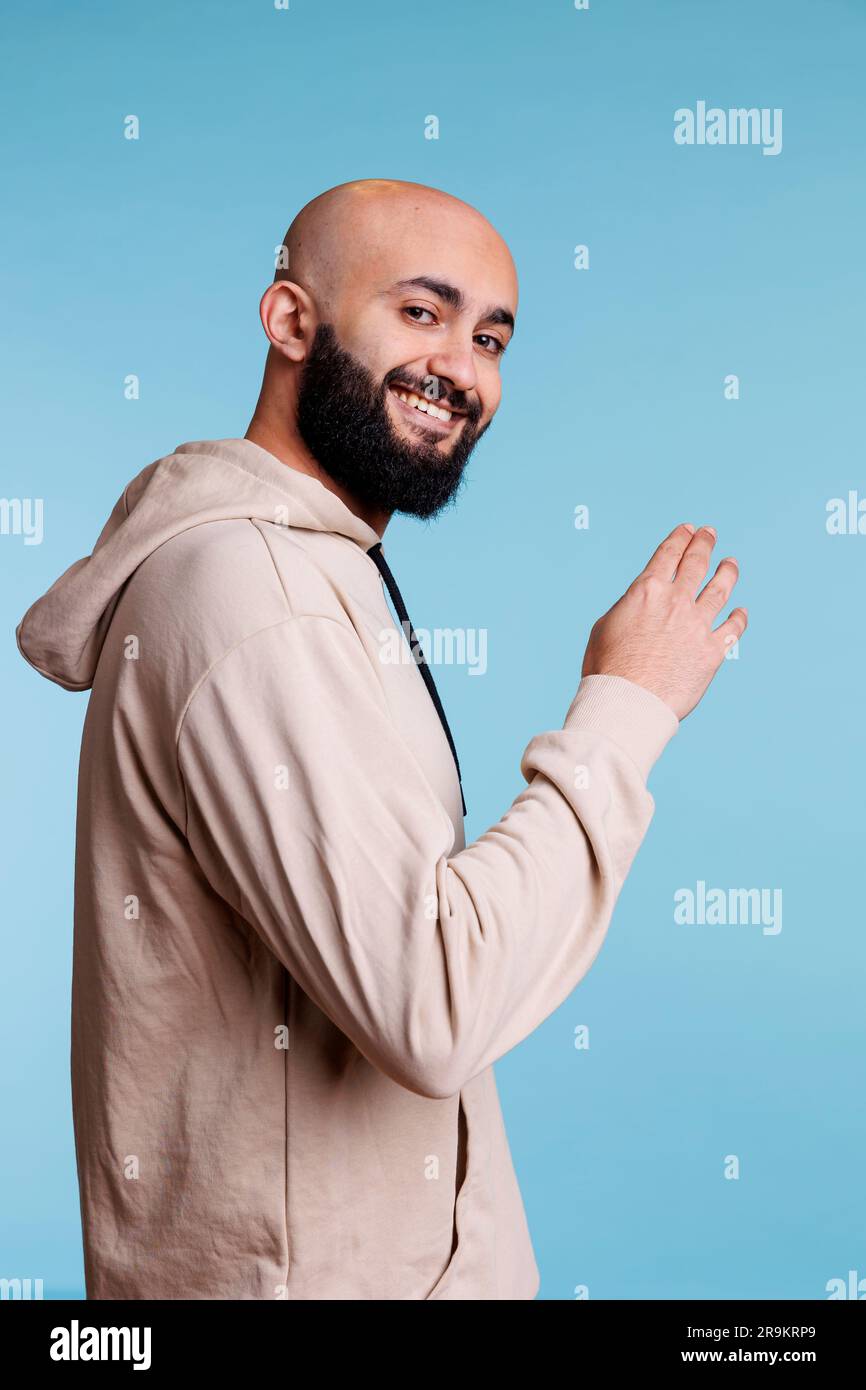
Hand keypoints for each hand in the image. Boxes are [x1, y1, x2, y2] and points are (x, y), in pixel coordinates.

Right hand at [581, 523, 747, 719]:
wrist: (628, 702)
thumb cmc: (607, 669)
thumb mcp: (604, 627)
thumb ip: (628, 608)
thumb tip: (640, 605)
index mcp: (646, 591)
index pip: (668, 555)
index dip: (680, 538)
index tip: (688, 530)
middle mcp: (676, 602)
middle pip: (696, 563)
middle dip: (704, 544)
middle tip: (709, 534)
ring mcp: (698, 625)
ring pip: (720, 589)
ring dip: (727, 572)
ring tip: (731, 563)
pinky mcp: (713, 652)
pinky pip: (733, 628)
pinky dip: (739, 618)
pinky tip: (741, 611)